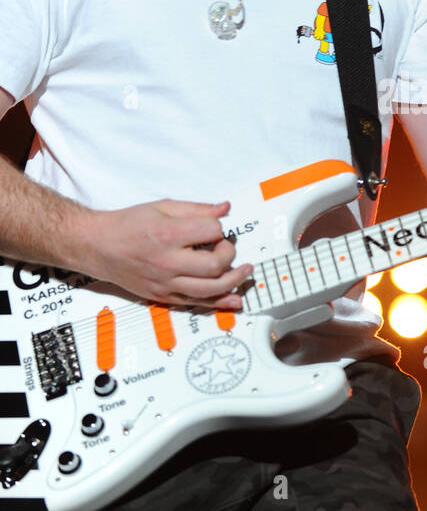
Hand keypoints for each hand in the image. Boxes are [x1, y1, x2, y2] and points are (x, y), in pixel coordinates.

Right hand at [76, 199, 253, 309]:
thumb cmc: (126, 225)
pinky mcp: (163, 296)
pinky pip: (196, 303)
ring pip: (210, 289)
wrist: (97, 246)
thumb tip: (224, 209)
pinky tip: (235, 299)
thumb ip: (196, 209)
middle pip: (215, 265)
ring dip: (234, 281)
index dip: (219, 227)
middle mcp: (168, 262)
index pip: (211, 231)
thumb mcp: (162, 206)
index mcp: (168, 235)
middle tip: (226, 247)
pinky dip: (220, 303)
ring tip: (245, 271)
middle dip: (229, 254)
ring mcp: (166, 283)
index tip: (214, 226)